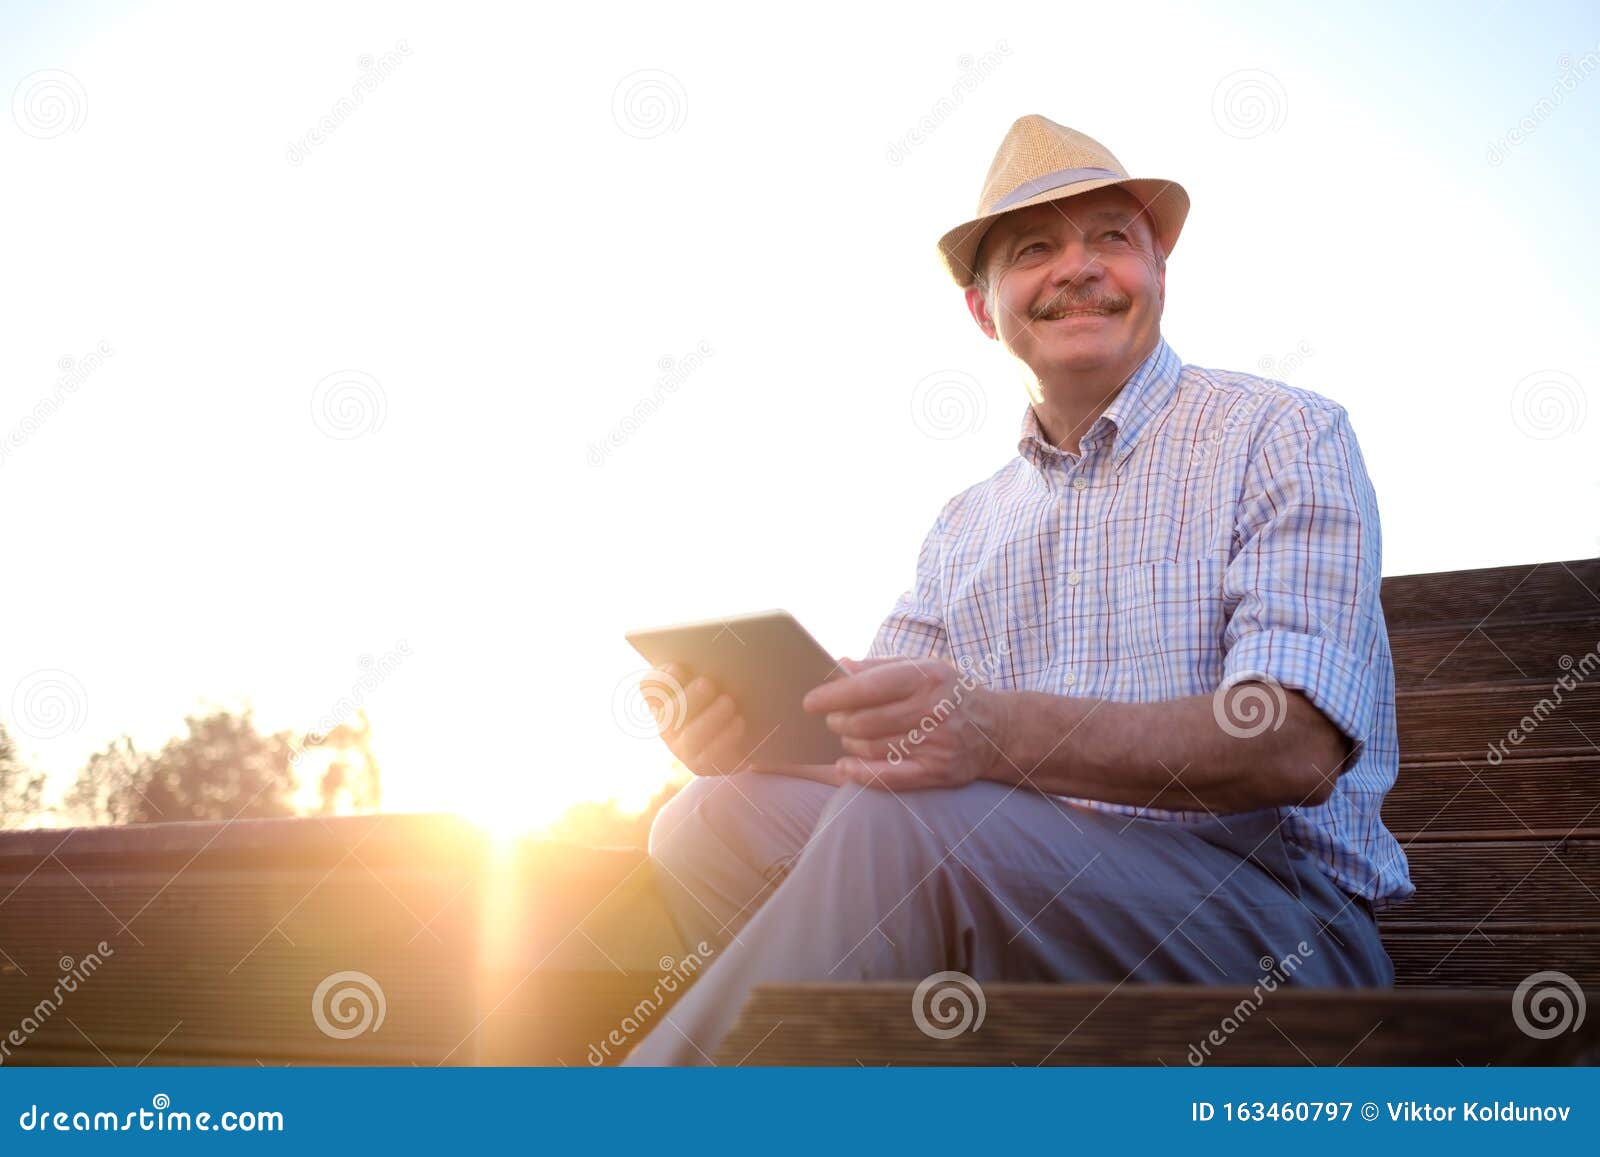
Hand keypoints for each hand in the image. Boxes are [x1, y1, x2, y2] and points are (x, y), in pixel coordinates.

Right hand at [641, 662, 752, 776]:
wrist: (742, 735)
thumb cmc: (723, 696)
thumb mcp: (715, 678)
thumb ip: (709, 667)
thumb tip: (718, 655)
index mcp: (663, 698)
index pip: (649, 686)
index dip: (660, 678)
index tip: (678, 667)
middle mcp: (667, 724)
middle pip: (670, 712)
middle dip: (689, 697)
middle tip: (708, 683)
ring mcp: (681, 748)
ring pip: (690, 736)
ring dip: (710, 717)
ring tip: (728, 702)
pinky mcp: (701, 765)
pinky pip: (710, 756)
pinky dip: (726, 738)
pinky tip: (739, 722)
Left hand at [800, 656, 1006, 789]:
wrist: (998, 728)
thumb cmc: (949, 693)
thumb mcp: (923, 667)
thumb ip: (879, 668)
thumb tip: (839, 667)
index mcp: (927, 677)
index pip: (870, 687)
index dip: (835, 695)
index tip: (810, 702)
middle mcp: (934, 710)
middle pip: (866, 722)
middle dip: (840, 722)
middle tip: (834, 721)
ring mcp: (938, 743)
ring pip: (873, 749)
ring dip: (851, 745)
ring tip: (850, 737)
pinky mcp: (939, 772)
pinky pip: (890, 777)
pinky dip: (861, 774)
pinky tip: (845, 768)